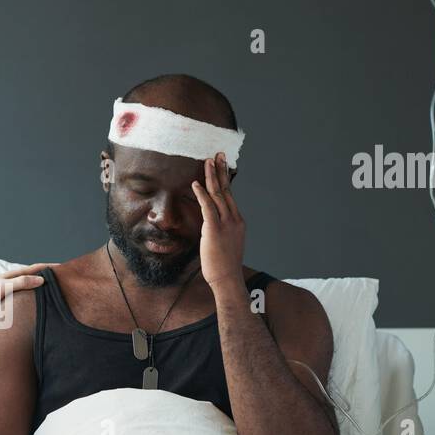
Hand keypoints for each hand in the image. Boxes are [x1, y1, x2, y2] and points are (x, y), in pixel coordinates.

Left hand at [0, 262, 57, 326]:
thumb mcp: (3, 288)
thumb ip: (22, 283)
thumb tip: (42, 280)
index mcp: (11, 276)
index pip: (35, 269)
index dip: (49, 268)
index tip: (64, 268)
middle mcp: (10, 283)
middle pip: (33, 279)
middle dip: (47, 279)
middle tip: (63, 282)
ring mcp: (7, 294)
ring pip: (28, 292)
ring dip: (39, 292)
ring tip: (53, 296)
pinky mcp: (3, 305)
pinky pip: (21, 303)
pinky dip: (30, 303)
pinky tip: (33, 311)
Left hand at [191, 151, 245, 291]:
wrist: (227, 279)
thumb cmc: (224, 266)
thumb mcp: (225, 244)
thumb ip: (220, 231)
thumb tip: (210, 226)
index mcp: (238, 222)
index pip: (230, 196)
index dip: (225, 180)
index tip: (222, 166)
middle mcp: (234, 219)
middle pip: (227, 190)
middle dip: (222, 171)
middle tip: (218, 155)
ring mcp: (226, 224)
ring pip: (219, 195)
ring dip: (212, 176)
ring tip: (207, 161)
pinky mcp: (214, 229)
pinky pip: (208, 207)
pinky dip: (202, 194)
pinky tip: (196, 183)